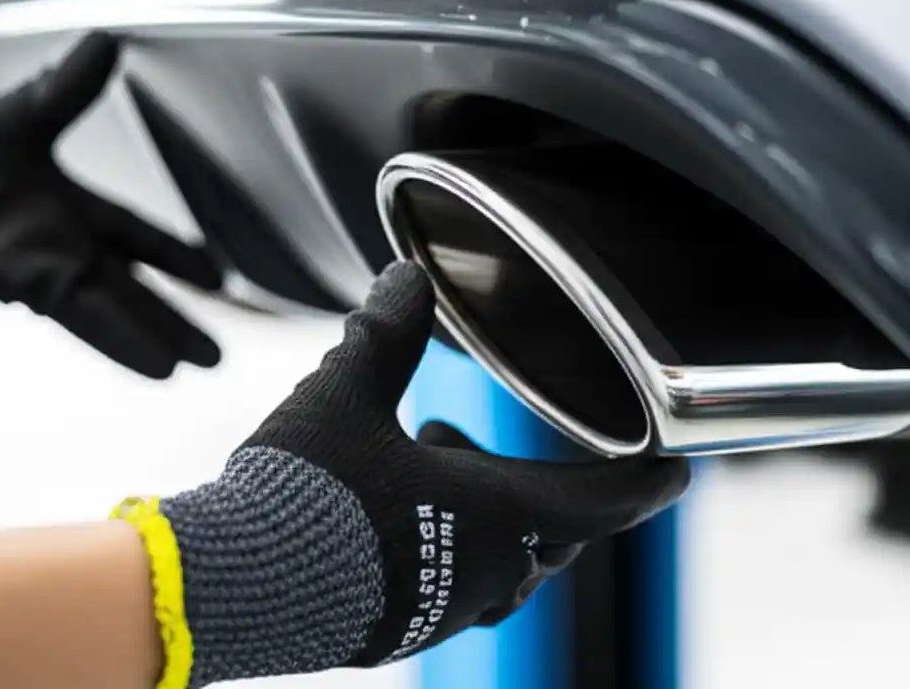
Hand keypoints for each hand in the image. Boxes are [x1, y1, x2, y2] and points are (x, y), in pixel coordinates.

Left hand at [0, 33, 221, 377]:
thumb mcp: (23, 115)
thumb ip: (69, 88)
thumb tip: (107, 42)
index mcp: (75, 210)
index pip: (139, 240)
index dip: (176, 257)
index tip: (213, 276)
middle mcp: (69, 249)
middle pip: (135, 292)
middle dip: (176, 320)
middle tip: (214, 352)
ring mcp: (53, 273)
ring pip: (121, 312)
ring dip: (160, 337)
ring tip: (200, 363)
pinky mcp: (34, 288)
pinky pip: (92, 321)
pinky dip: (125, 343)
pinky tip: (157, 365)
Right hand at [158, 262, 689, 684]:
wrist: (232, 586)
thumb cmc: (302, 493)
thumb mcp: (345, 393)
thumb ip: (385, 334)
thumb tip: (407, 278)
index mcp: (493, 515)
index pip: (602, 501)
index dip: (646, 483)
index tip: (677, 472)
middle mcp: (481, 572)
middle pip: (554, 537)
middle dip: (552, 493)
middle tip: (520, 451)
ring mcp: (441, 610)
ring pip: (504, 568)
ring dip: (494, 516)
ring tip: (439, 459)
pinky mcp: (399, 631)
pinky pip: (455, 588)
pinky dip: (450, 544)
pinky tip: (398, 512)